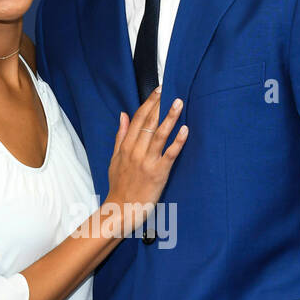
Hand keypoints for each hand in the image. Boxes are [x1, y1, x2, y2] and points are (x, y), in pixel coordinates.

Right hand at [105, 87, 187, 234]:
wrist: (121, 209)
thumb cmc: (119, 185)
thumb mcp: (114, 158)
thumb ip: (120, 135)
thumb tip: (123, 115)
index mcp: (125, 146)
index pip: (137, 119)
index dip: (148, 103)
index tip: (158, 91)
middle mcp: (135, 151)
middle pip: (148, 123)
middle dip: (159, 105)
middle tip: (169, 90)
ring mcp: (147, 162)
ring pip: (159, 135)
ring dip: (169, 118)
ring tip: (178, 103)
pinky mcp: (158, 173)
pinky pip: (170, 154)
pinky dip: (177, 141)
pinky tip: (185, 130)